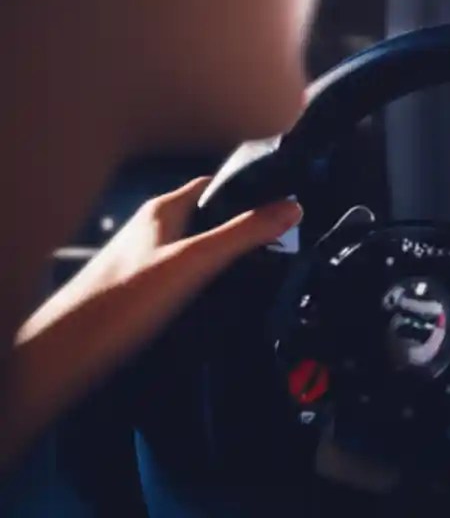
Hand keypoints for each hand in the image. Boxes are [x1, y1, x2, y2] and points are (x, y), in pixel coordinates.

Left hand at [1, 177, 300, 464]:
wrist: (72, 350)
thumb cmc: (121, 300)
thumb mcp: (195, 261)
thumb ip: (244, 233)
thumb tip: (290, 209)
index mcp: (163, 212)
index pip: (213, 185)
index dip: (248, 190)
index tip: (280, 203)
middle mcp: (153, 232)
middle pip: (208, 220)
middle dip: (242, 231)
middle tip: (276, 246)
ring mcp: (146, 263)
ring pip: (197, 253)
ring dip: (225, 262)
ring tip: (255, 277)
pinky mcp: (143, 294)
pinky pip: (185, 281)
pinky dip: (207, 288)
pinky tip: (220, 307)